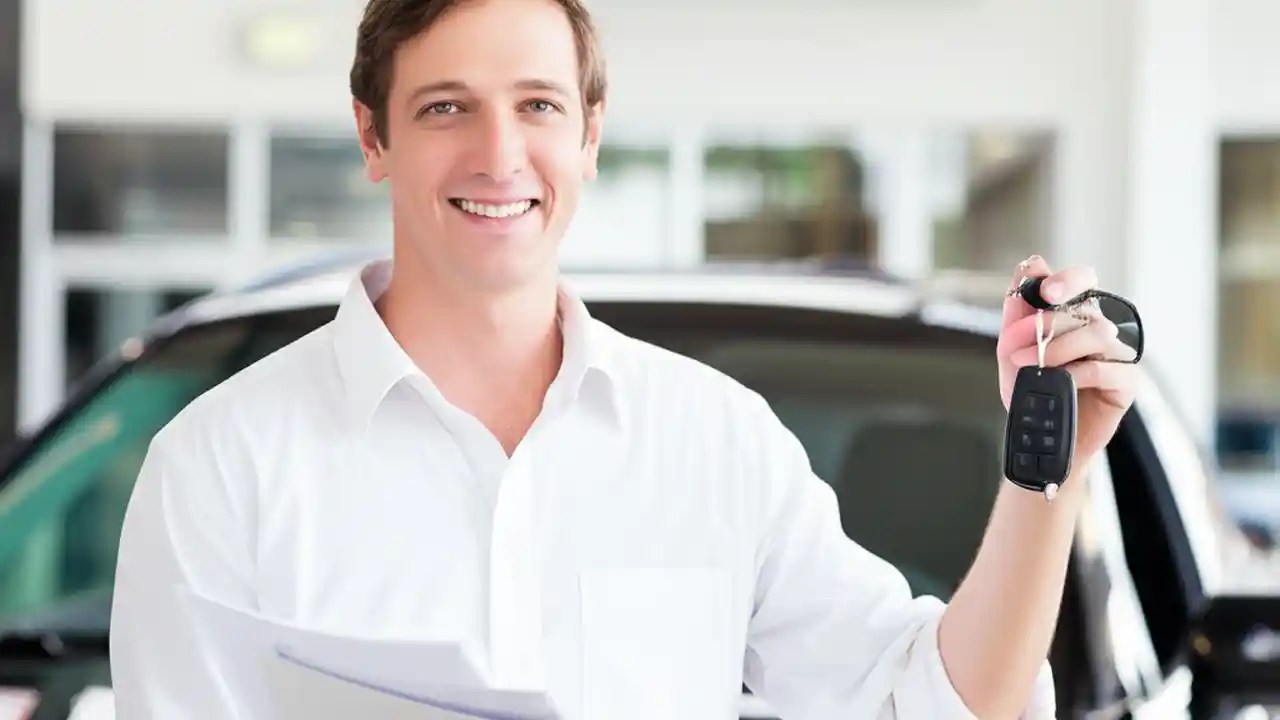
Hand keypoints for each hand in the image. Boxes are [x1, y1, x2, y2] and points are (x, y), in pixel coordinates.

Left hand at [996, 256, 1139, 471]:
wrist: (1042, 439)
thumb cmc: (1033, 393)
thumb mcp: (1011, 352)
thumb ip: (1016, 313)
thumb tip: (1028, 268)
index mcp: (1073, 316)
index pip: (1081, 280)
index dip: (1065, 279)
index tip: (1043, 290)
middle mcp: (1098, 329)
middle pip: (1087, 305)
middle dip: (1049, 320)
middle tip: (1023, 339)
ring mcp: (1115, 354)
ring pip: (1097, 332)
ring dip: (1058, 347)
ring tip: (1031, 365)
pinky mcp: (1126, 382)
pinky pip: (1107, 368)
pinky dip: (1078, 371)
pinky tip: (1060, 381)